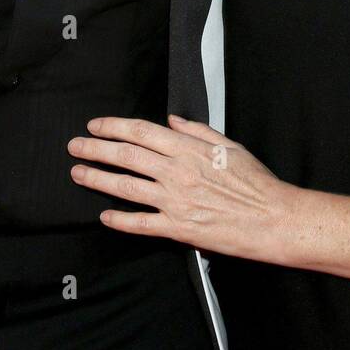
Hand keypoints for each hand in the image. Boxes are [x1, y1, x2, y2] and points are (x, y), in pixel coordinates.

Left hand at [67, 114, 300, 263]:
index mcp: (189, 149)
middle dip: (95, 150)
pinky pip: (141, 224)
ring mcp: (175, 201)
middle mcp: (177, 172)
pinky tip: (105, 216)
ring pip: (126, 187)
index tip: (96, 126)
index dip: (113, 127)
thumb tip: (172, 121)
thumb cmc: (256, 183)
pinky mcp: (178, 228)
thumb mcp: (229, 146)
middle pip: (126, 156)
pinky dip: (119, 220)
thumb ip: (197, 132)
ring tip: (79, 174)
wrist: (273, 218)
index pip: (141, 132)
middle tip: (75, 147)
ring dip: (98, 179)